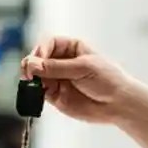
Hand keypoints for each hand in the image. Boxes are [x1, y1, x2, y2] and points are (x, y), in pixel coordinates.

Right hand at [20, 36, 137, 123]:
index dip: (41, 50)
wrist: (118, 103)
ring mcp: (58, 79)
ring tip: (31, 83)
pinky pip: (39, 92)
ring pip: (36, 76)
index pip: (49, 43)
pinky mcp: (55, 95)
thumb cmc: (108, 79)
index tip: (38, 59)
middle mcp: (62, 62)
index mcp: (71, 48)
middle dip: (32, 64)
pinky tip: (35, 93)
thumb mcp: (83, 68)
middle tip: (29, 72)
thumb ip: (57, 67)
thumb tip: (32, 64)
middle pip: (38, 59)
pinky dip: (34, 92)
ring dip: (30, 79)